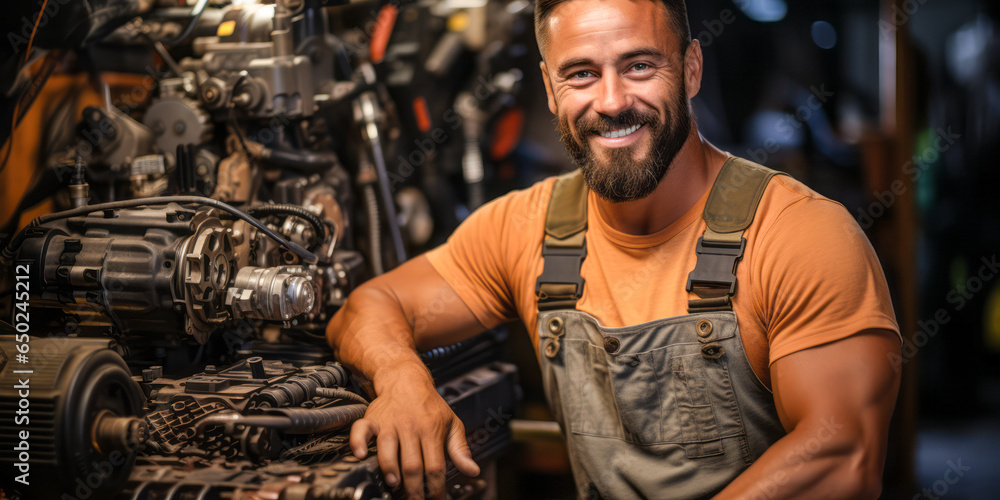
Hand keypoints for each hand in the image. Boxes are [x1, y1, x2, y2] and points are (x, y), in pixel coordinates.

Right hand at [349, 370, 479, 498]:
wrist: (406, 379)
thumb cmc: (430, 405)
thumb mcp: (452, 423)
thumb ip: (460, 449)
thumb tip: (472, 471)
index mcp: (431, 430)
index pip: (435, 467)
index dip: (436, 488)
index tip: (436, 499)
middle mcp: (411, 427)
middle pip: (412, 465)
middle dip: (414, 489)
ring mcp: (390, 423)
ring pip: (388, 451)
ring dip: (390, 472)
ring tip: (395, 486)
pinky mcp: (372, 419)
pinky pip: (361, 431)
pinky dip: (358, 443)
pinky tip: (361, 455)